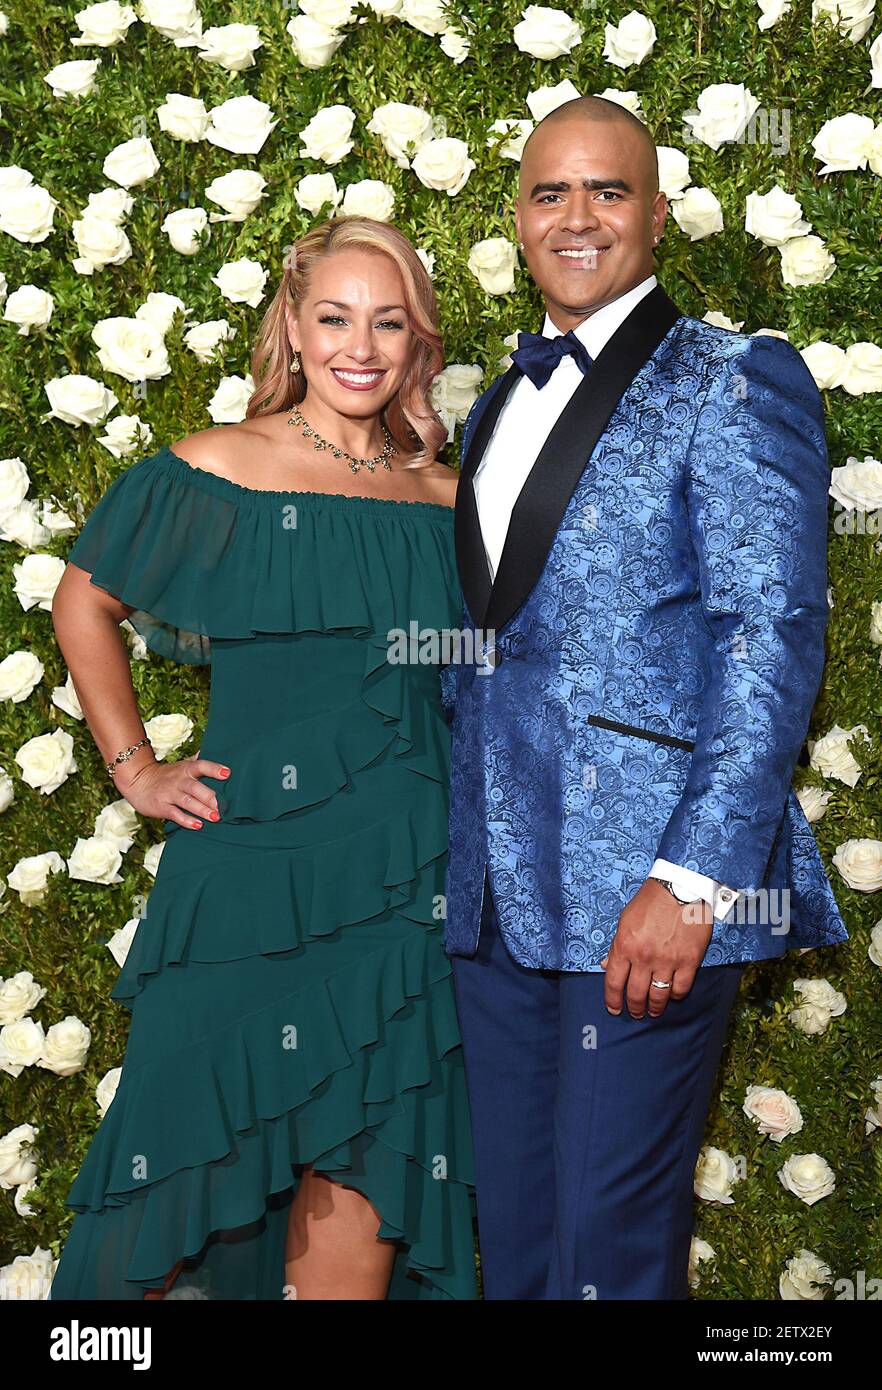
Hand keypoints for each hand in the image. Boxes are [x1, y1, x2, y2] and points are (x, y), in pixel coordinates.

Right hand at [113, 754, 230, 829]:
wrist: (138, 781)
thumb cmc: (167, 775)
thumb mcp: (182, 765)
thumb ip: (198, 761)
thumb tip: (215, 750)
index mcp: (186, 769)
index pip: (201, 766)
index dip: (214, 769)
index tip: (227, 774)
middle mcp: (178, 780)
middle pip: (196, 787)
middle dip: (210, 797)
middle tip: (224, 806)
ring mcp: (169, 794)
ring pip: (187, 801)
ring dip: (202, 810)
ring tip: (215, 817)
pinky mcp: (161, 807)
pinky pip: (175, 814)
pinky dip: (186, 820)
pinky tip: (198, 825)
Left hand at [600, 878, 712, 1019]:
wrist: (681, 888)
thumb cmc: (650, 901)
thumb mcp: (625, 920)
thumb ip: (616, 945)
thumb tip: (607, 966)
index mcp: (624, 946)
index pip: (614, 982)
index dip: (612, 1001)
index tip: (614, 1009)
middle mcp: (644, 957)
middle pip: (636, 994)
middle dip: (634, 1008)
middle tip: (636, 1013)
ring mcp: (667, 961)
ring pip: (659, 995)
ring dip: (655, 1008)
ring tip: (653, 1011)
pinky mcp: (689, 961)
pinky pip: (681, 988)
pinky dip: (676, 995)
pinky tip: (673, 994)